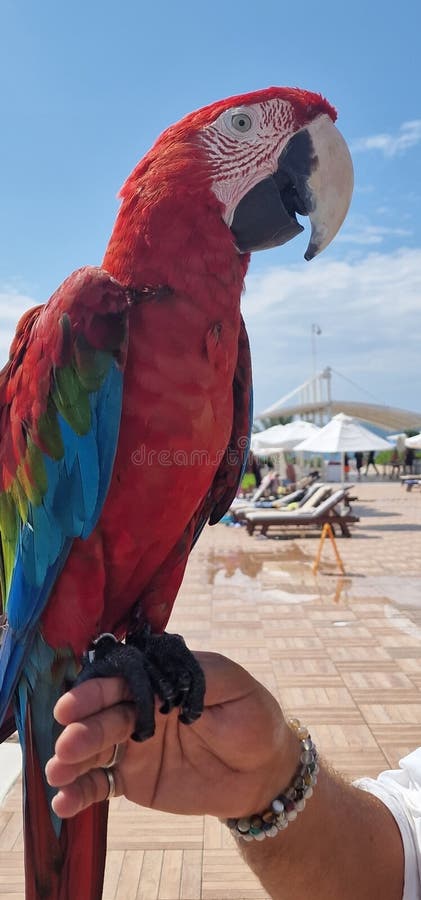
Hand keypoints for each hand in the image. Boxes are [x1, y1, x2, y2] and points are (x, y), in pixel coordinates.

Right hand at [46, 651, 297, 819]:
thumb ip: (197, 678)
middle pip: (104, 716)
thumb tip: (158, 681)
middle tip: (67, 742)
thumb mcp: (233, 687)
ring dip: (73, 760)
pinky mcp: (134, 780)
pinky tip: (64, 802)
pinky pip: (102, 785)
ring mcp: (133, 746)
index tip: (72, 705)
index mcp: (158, 680)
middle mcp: (139, 710)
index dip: (96, 692)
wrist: (266, 770)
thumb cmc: (252, 716)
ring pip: (96, 750)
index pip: (122, 682)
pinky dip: (81, 792)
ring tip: (58, 773)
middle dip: (82, 728)